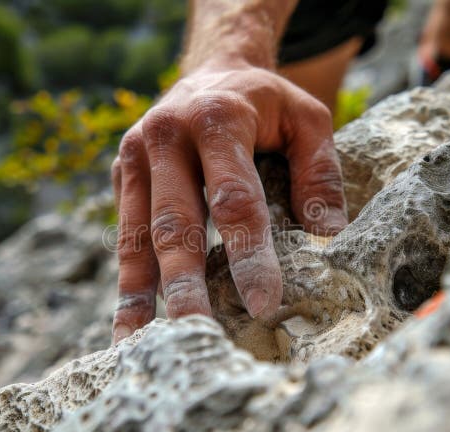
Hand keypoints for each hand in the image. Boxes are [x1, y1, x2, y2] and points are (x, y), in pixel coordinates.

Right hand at [111, 64, 346, 341]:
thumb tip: (327, 237)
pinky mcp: (121, 173)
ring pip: (139, 233)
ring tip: (140, 343)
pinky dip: (127, 279)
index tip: (264, 304)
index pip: (235, 200)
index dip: (250, 255)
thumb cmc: (264, 100)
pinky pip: (125, 233)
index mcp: (218, 119)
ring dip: (142, 292)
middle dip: (187, 283)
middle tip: (199, 333)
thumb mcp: (307, 118)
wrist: (210, 69)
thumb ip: (319, 172)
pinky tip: (130, 320)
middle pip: (177, 222)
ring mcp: (136, 155)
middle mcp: (167, 135)